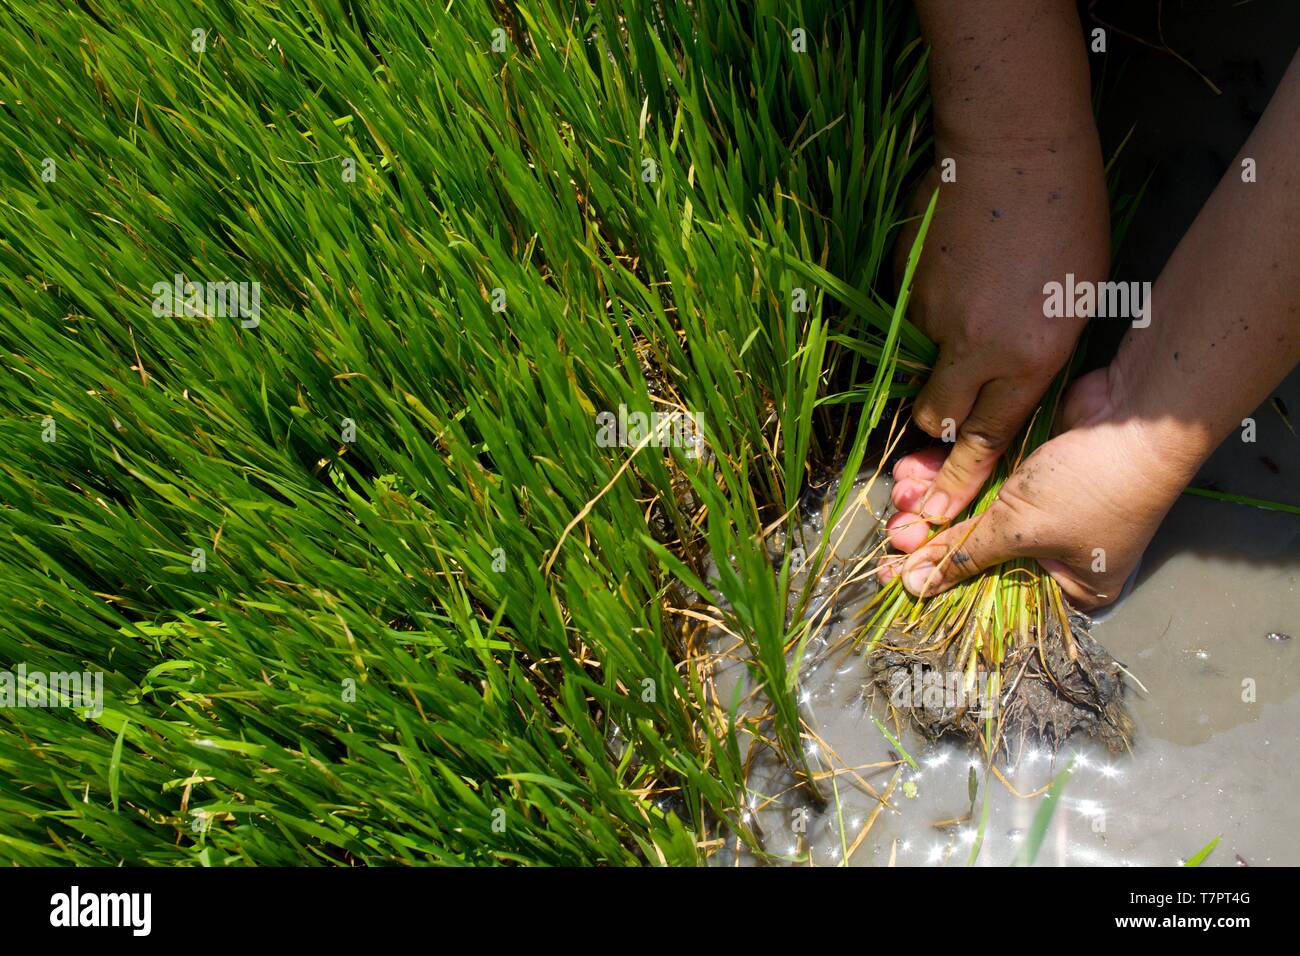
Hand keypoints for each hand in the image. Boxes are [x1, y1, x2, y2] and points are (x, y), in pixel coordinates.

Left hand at [881, 368, 1180, 609]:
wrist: (1136, 415)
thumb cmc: (1092, 488)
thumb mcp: (1020, 530)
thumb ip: (965, 555)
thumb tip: (917, 585)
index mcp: (1069, 587)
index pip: (991, 599)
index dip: (941, 586)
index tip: (895, 576)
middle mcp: (1057, 553)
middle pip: (978, 556)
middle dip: (930, 540)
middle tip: (893, 531)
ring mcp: (1045, 510)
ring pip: (974, 515)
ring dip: (934, 504)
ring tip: (900, 495)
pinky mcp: (1033, 472)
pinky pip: (981, 483)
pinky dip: (950, 477)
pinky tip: (916, 474)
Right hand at [893, 136, 1109, 523]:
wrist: (1014, 147)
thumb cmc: (1068, 218)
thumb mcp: (1076, 301)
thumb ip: (1036, 355)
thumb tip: (1006, 386)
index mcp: (1027, 357)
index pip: (985, 439)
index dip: (960, 478)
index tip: (940, 511)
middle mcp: (971, 346)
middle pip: (936, 413)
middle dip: (939, 421)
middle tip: (951, 404)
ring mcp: (927, 313)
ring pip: (921, 358)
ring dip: (940, 346)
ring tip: (974, 294)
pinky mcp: (899, 282)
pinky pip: (908, 312)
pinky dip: (927, 301)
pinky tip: (956, 262)